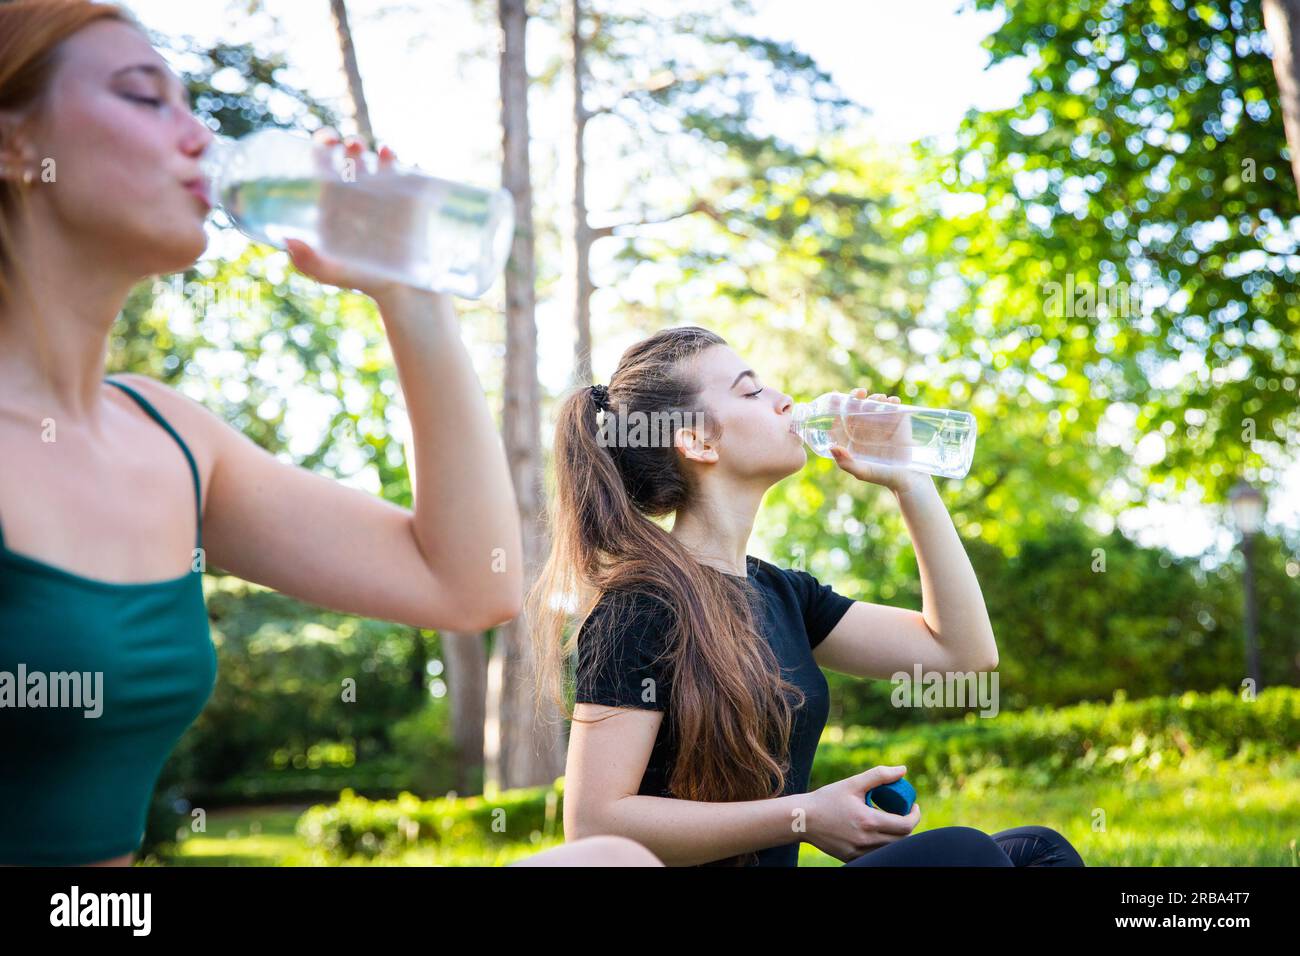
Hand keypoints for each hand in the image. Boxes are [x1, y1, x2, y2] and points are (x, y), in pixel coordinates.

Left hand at [284, 127, 404, 299]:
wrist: (401, 290)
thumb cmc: (361, 280)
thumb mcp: (330, 273)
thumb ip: (308, 262)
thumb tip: (288, 241)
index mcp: (334, 201)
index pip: (325, 166)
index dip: (323, 148)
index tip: (325, 142)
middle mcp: (357, 193)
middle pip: (351, 159)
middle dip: (350, 146)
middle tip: (351, 147)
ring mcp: (384, 195)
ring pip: (377, 162)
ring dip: (375, 150)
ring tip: (378, 152)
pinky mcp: (408, 200)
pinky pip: (404, 174)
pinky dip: (398, 161)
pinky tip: (392, 157)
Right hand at [803, 764, 920, 861]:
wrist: (803, 819)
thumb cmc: (827, 799)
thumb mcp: (852, 783)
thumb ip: (879, 775)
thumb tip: (903, 770)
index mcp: (868, 821)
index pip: (906, 825)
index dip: (915, 816)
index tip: (913, 806)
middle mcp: (866, 840)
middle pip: (902, 839)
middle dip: (908, 825)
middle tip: (904, 812)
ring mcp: (859, 852)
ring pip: (890, 848)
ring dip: (895, 836)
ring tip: (889, 820)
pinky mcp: (852, 858)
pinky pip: (876, 854)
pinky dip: (881, 844)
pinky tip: (875, 831)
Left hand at [827, 386, 923, 492]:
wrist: (907, 479)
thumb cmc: (881, 476)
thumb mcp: (862, 472)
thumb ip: (846, 463)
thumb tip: (832, 447)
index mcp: (851, 437)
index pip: (840, 418)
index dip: (835, 406)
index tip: (834, 397)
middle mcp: (863, 428)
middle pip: (857, 407)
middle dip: (856, 396)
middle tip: (860, 393)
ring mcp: (881, 424)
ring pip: (874, 404)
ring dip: (875, 398)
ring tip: (880, 399)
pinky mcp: (897, 422)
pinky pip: (893, 407)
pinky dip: (893, 401)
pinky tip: (893, 401)